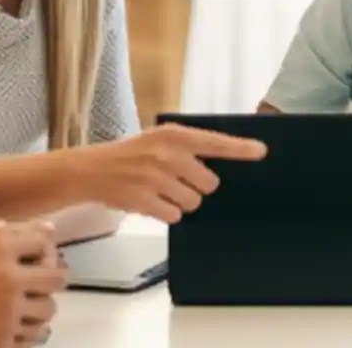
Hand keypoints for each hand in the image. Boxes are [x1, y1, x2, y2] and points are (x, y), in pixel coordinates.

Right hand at [0, 220, 66, 347]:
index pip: (42, 243)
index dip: (45, 248)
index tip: (44, 255)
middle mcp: (11, 280)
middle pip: (56, 278)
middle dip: (55, 279)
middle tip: (50, 283)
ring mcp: (10, 313)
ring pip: (47, 310)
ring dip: (43, 308)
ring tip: (37, 309)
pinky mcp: (5, 340)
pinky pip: (32, 336)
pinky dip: (32, 333)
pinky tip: (27, 330)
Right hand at [78, 124, 267, 222]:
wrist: (90, 170)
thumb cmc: (130, 155)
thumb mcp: (158, 140)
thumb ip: (187, 148)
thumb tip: (220, 166)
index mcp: (173, 135)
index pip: (214, 141)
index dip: (240, 148)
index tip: (261, 152)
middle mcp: (167, 154)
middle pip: (209, 182)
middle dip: (197, 185)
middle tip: (176, 179)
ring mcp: (155, 177)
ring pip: (193, 202)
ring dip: (180, 201)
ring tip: (160, 190)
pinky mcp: (144, 199)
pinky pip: (174, 215)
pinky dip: (166, 212)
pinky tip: (151, 201)